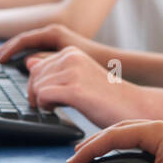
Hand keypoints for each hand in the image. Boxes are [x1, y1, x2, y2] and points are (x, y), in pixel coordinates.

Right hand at [0, 24, 108, 66]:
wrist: (113, 61)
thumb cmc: (93, 61)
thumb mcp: (67, 60)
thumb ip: (48, 60)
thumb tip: (27, 63)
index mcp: (53, 32)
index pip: (23, 39)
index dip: (8, 50)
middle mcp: (53, 32)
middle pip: (24, 40)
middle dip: (8, 49)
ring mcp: (56, 39)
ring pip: (30, 45)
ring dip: (15, 53)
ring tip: (2, 61)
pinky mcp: (59, 47)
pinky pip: (37, 50)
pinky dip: (26, 56)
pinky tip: (20, 66)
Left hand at [24, 47, 141, 126]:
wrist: (133, 106)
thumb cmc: (107, 96)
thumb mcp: (77, 78)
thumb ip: (53, 70)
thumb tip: (28, 62)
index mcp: (71, 52)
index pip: (36, 66)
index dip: (37, 85)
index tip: (47, 98)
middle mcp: (71, 57)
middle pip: (33, 77)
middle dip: (36, 94)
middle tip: (50, 106)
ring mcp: (73, 72)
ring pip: (36, 87)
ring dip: (41, 102)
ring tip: (57, 107)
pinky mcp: (75, 89)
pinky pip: (43, 95)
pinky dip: (45, 106)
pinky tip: (57, 110)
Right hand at [66, 118, 162, 162]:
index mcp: (157, 128)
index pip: (114, 135)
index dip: (91, 149)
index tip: (74, 162)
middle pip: (120, 129)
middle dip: (97, 143)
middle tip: (77, 157)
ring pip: (133, 133)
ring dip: (112, 143)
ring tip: (94, 155)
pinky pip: (145, 139)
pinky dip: (128, 147)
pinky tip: (123, 157)